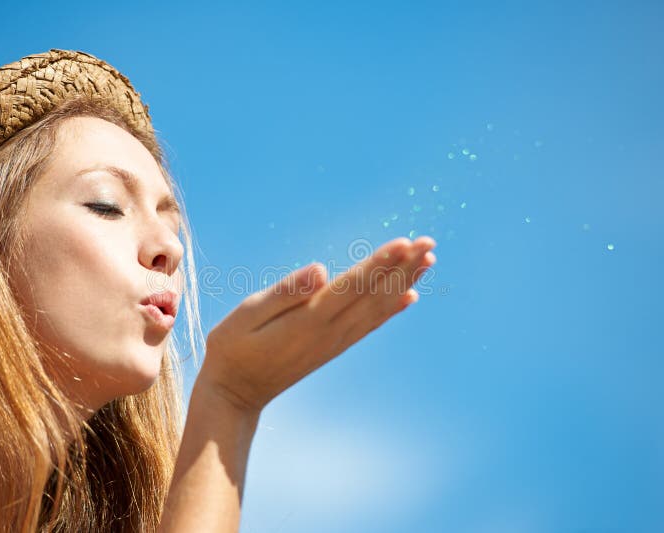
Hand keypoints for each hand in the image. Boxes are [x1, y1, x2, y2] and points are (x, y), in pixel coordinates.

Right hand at [196, 236, 436, 413]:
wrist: (235, 394)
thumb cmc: (232, 348)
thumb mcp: (247, 315)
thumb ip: (285, 292)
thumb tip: (322, 269)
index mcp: (310, 320)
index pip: (353, 285)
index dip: (381, 262)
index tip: (406, 242)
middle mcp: (330, 332)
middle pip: (375, 294)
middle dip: (404, 266)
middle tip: (430, 242)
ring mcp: (334, 342)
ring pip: (378, 308)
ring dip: (405, 281)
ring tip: (428, 260)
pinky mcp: (332, 347)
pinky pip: (370, 324)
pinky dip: (392, 308)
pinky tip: (409, 295)